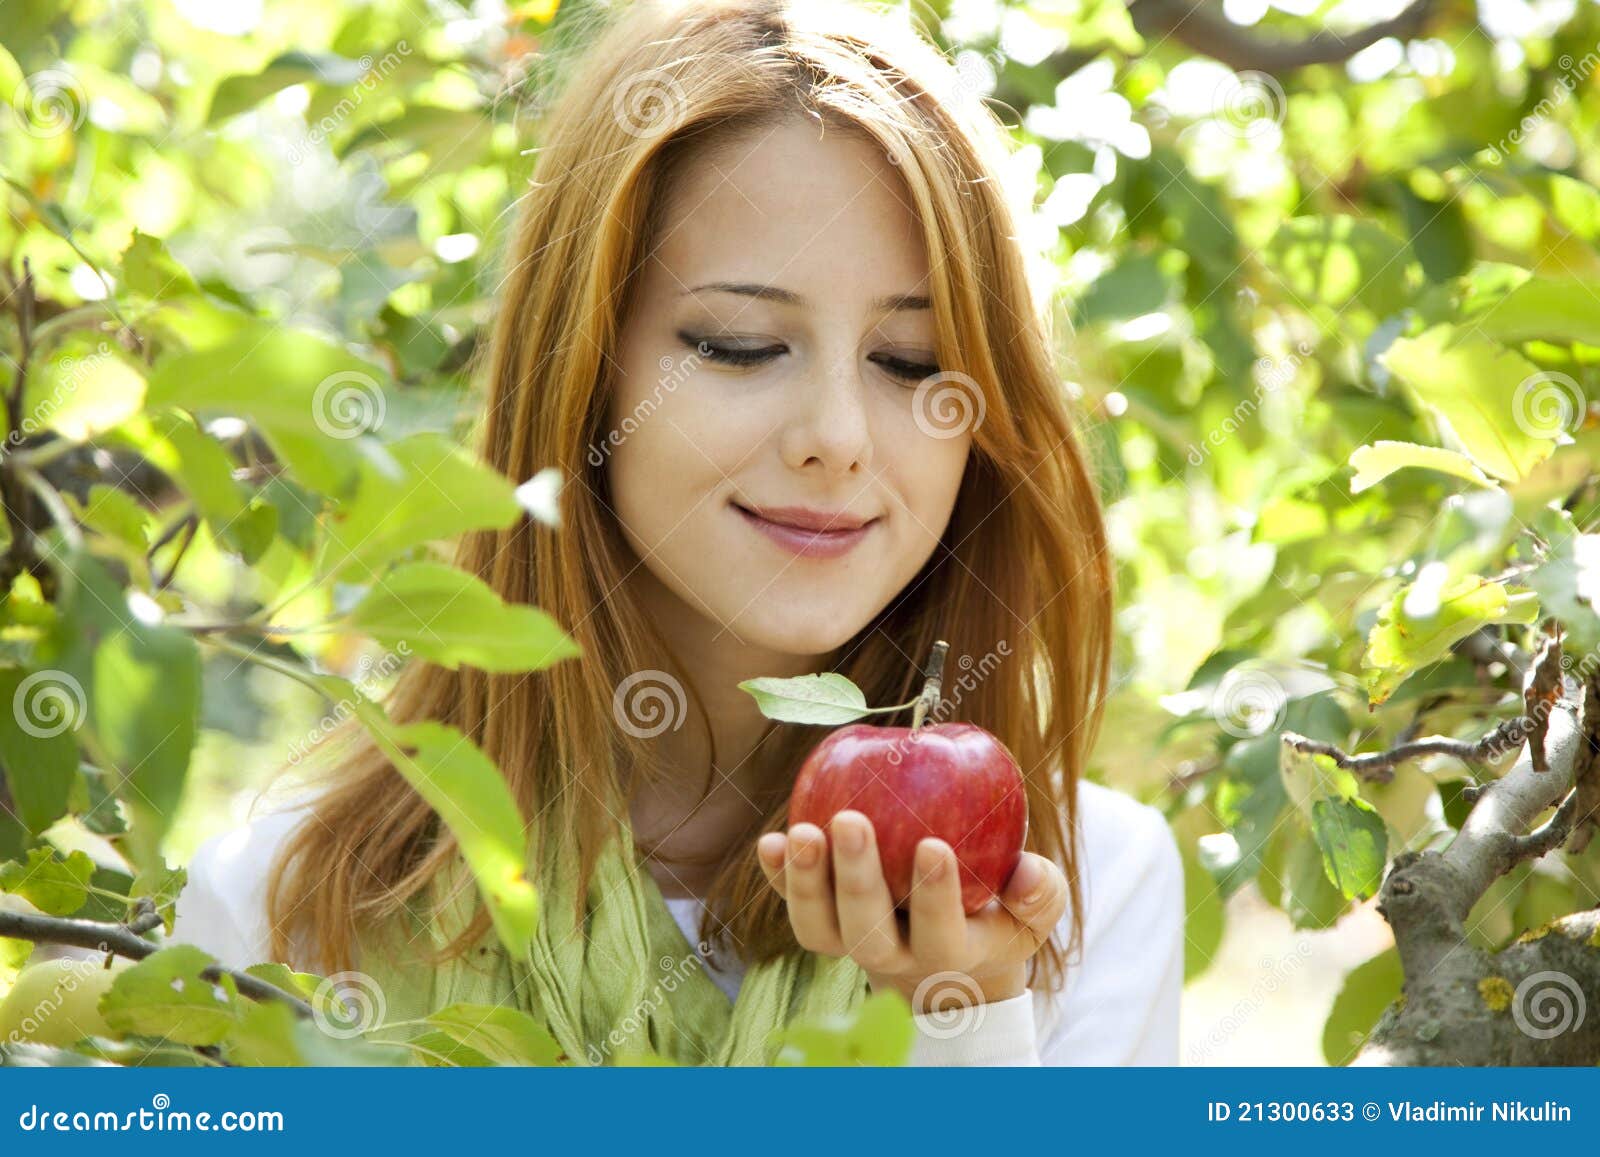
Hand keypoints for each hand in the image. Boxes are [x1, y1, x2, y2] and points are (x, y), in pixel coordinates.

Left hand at [756, 809, 1066, 1013]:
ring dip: (804, 881)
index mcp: (949, 952)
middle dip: (856, 878)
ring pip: (818, 928)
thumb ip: (1039, 891)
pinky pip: (791, 904)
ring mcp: (849, 942)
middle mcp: (893, 954)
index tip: (933, 845)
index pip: (940, 931)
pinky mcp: (820, 921)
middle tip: (851, 820)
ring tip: (799, 832)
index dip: (934, 895)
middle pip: (866, 931)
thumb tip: (1026, 873)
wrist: (945, 957)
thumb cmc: (996, 915)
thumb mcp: (1033, 911)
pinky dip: (776, 877)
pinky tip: (769, 841)